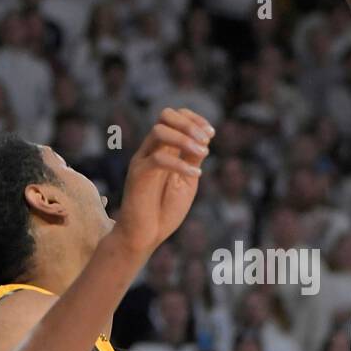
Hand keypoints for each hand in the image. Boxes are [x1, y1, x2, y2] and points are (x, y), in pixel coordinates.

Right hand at [113, 108, 212, 259]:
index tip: (211, 134)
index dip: (194, 119)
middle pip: (165, 115)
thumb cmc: (165, 209)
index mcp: (163, 149)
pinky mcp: (138, 175)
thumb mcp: (186, 181)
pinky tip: (196, 173)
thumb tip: (204, 139)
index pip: (174, 117)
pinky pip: (158, 159)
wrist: (144, 235)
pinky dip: (180, 163)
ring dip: (185, 138)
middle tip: (206, 140)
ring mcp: (142, 160)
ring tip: (203, 153)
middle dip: (189, 123)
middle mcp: (151, 150)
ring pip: (159, 131)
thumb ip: (192, 159)